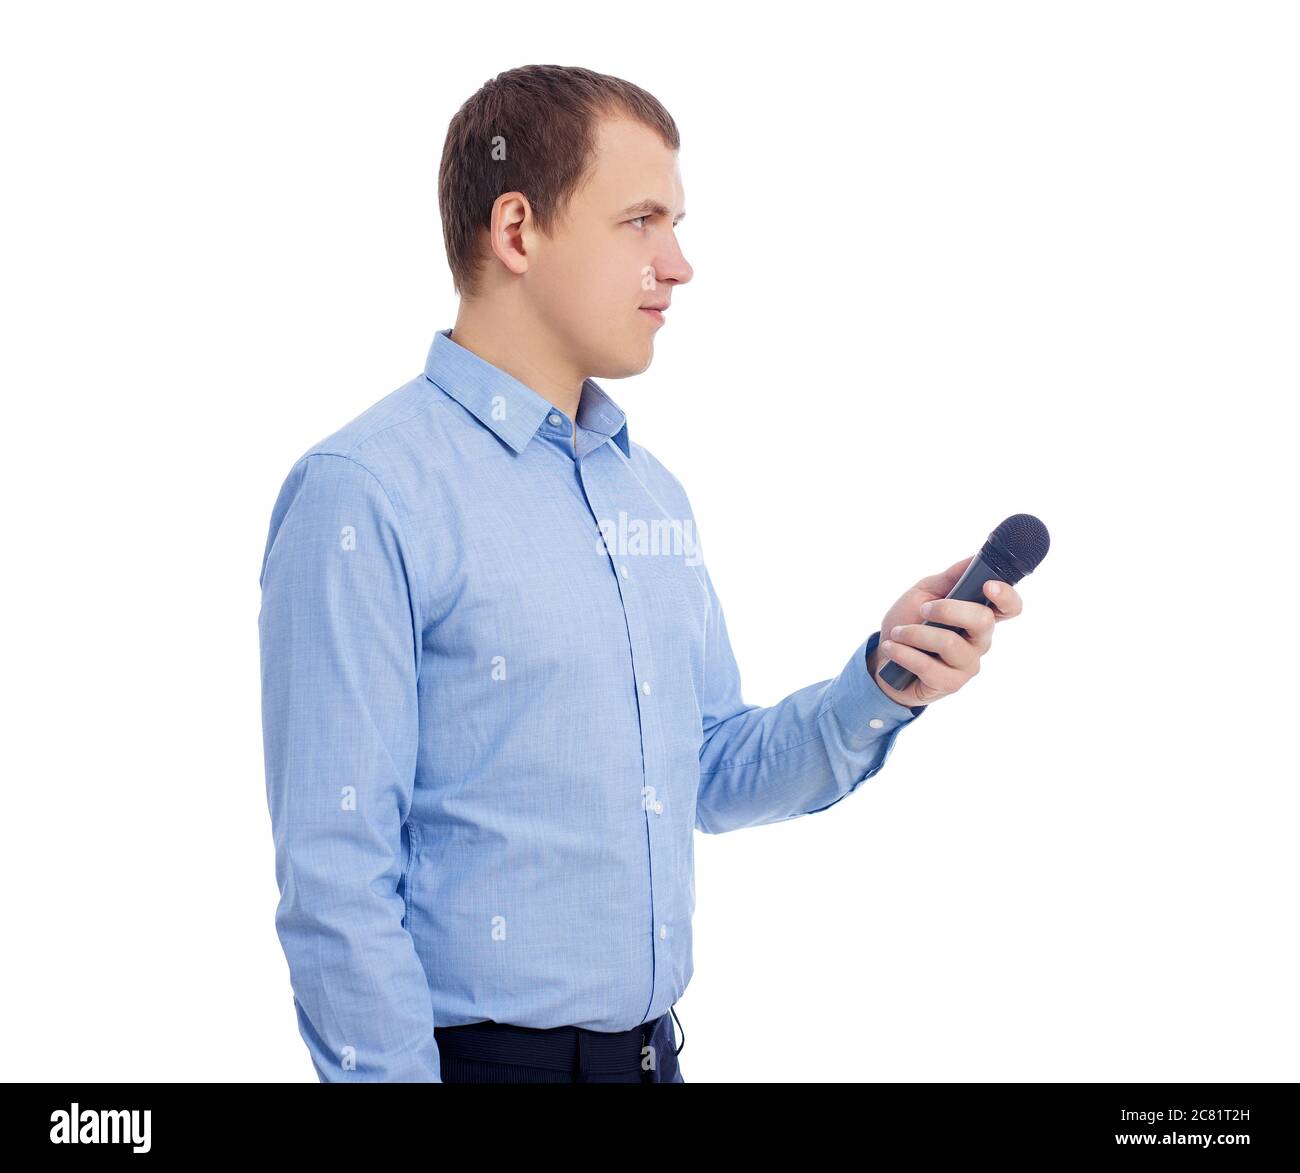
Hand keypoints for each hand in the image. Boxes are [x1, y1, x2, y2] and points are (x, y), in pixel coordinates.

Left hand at [865, 555, 1023, 707]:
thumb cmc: (909, 621)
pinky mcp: (950, 683)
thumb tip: (975, 558)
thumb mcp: (925, 593)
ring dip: (915, 634)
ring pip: (950, 643)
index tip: (989, 586)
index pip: (1010, 607)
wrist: (884, 658)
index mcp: (979, 615)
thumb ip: (951, 578)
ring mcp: (968, 664)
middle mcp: (980, 640)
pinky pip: (929, 667)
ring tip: (897, 632)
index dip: (1006, 596)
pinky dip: (904, 653)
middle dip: (948, 609)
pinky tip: (892, 647)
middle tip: (923, 609)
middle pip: (982, 621)